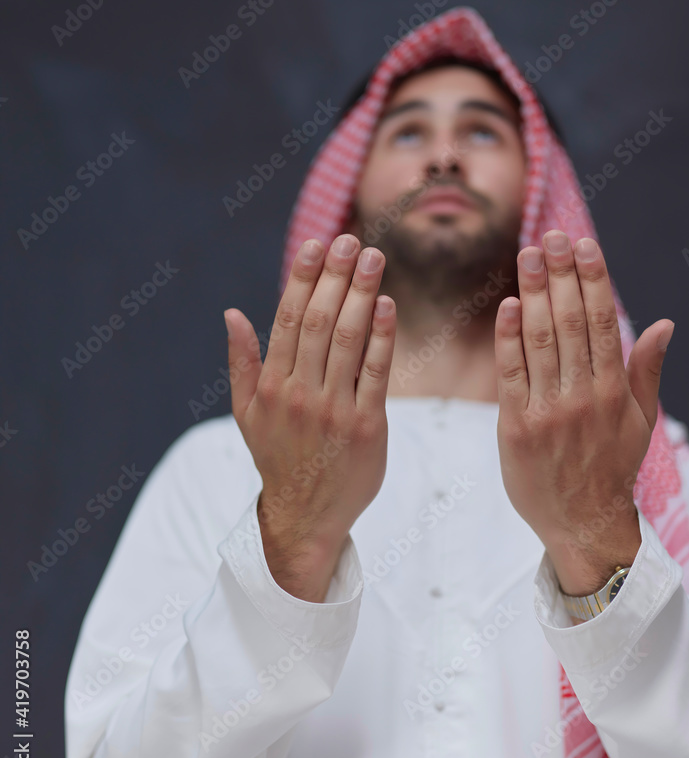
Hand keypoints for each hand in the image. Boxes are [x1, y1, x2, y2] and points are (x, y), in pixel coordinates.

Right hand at [224, 233, 395, 601]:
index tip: (317, 245)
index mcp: (271, 386)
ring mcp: (334, 410)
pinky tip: (386, 306)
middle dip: (336, 276)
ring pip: (348, 341)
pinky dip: (381, 338)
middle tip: (352, 241)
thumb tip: (233, 313)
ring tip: (373, 259)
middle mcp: (300, 393)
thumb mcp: (247, 413)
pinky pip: (376, 374)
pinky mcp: (367, 427)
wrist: (306, 515)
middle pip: (321, 322)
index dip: (304, 278)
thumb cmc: (278, 457)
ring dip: (362, 295)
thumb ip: (242, 362)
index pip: (288, 319)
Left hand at [493, 230, 674, 595]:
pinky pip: (511, 375)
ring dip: (534, 293)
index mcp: (614, 391)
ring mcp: (549, 411)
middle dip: (561, 275)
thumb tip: (663, 323)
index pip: (602, 322)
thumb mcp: (641, 422)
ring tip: (528, 256)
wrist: (582, 524)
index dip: (593, 280)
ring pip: (541, 341)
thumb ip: (647, 370)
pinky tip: (508, 305)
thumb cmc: (611, 467)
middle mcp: (583, 396)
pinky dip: (508, 338)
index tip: (584, 245)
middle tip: (550, 236)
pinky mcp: (517, 427)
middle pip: (571, 323)